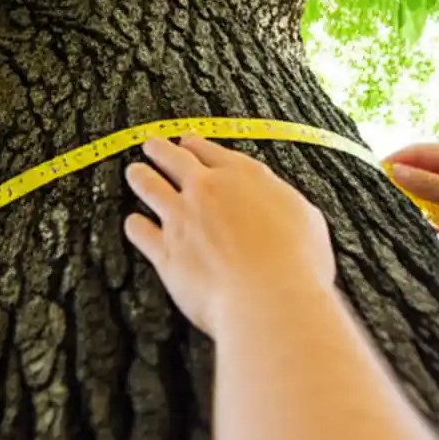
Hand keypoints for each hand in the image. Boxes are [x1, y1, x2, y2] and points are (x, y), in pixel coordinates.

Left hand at [123, 136, 335, 335]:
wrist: (269, 298)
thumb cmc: (298, 262)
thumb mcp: (304, 217)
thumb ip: (279, 201)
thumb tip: (271, 200)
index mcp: (242, 176)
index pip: (210, 150)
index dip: (195, 144)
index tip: (186, 141)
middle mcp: (206, 190)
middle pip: (174, 159)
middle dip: (160, 149)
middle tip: (151, 145)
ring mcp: (181, 219)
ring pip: (149, 186)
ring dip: (140, 176)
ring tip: (134, 172)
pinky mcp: (165, 253)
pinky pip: (139, 230)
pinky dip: (135, 225)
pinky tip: (134, 223)